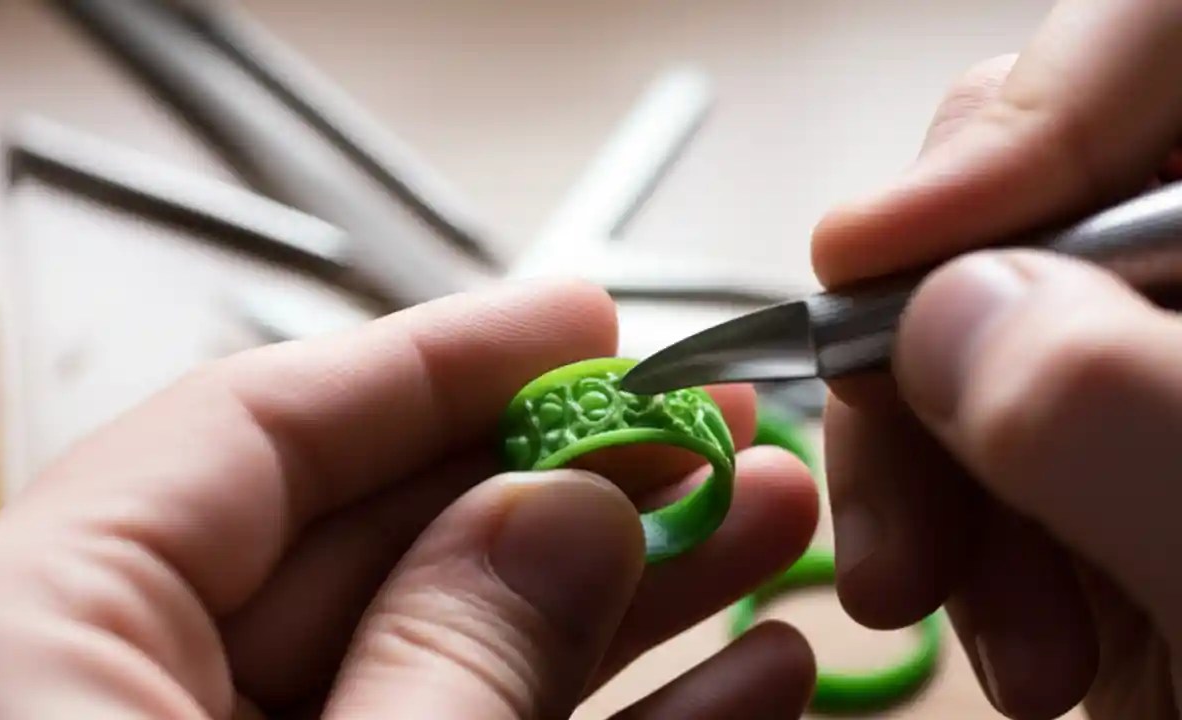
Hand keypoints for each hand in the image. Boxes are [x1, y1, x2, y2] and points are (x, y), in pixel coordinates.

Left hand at [0, 280, 818, 718]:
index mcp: (31, 647)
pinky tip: (737, 681)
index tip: (582, 317)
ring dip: (626, 606)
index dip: (442, 360)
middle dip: (573, 485)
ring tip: (769, 531)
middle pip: (376, 538)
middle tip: (718, 435)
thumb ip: (444, 658)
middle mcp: (113, 700)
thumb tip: (569, 512)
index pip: (261, 427)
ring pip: (447, 658)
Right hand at [812, 1, 1181, 717]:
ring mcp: (1168, 357)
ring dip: (928, 465)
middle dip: (933, 350)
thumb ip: (1128, 429)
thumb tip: (942, 308)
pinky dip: (948, 518)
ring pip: (975, 314)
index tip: (870, 254)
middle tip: (907, 512)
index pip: (1174, 56)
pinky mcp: (1110, 438)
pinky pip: (974, 417)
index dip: (1032, 119)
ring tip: (964, 620)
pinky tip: (1001, 626)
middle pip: (1042, 193)